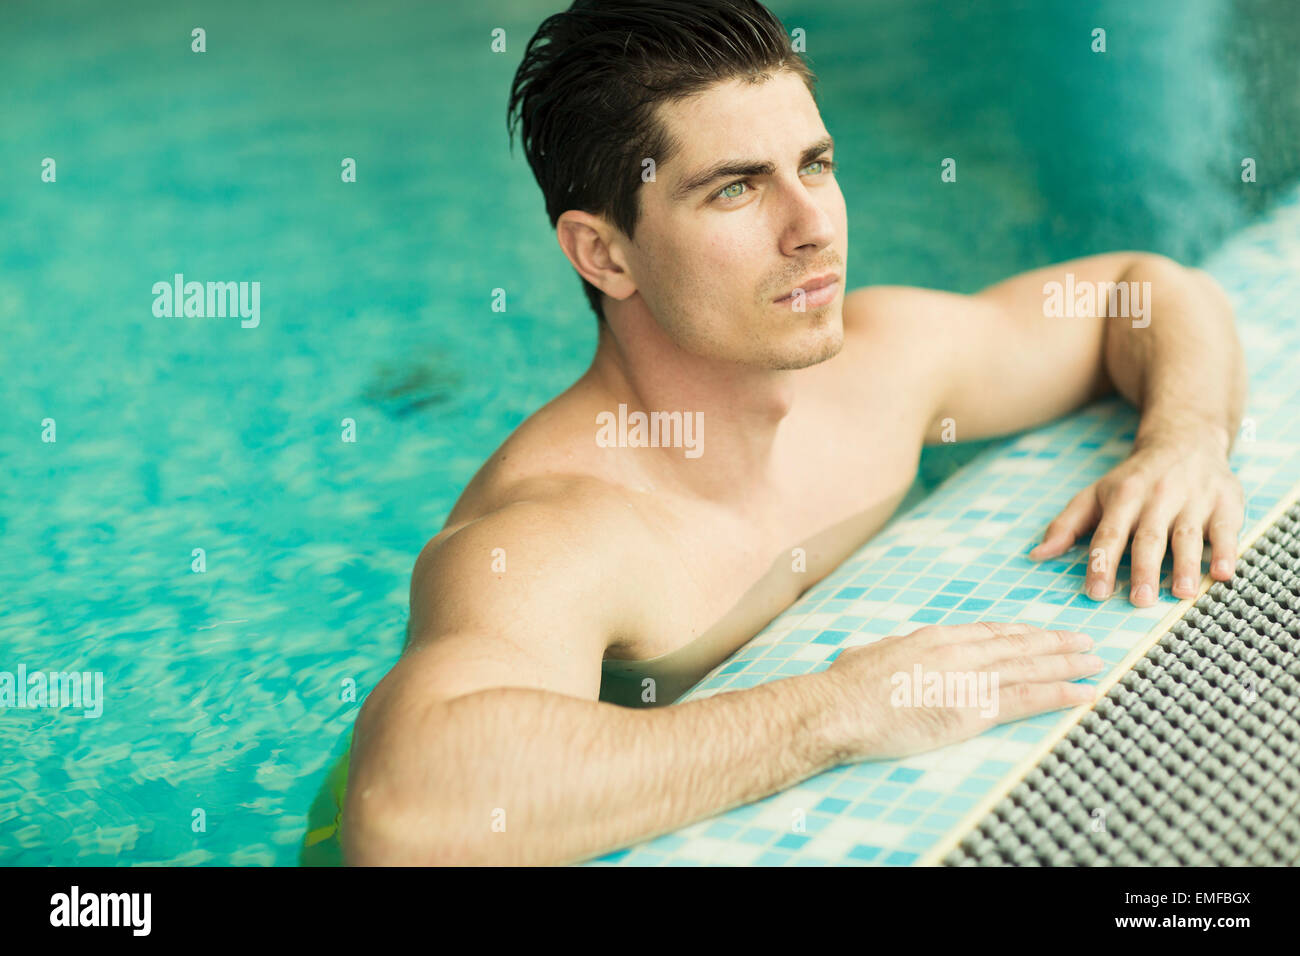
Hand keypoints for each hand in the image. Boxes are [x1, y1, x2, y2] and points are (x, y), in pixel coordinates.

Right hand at [822, 622, 1101, 761]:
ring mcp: (968, 679)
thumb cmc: (845, 686)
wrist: (839, 707)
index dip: (1021, 632)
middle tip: (1084, 640)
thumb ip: (889, 652)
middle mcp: (958, 651)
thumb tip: (881, 653)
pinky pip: (1027, 699)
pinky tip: (1084, 694)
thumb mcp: (869, 655)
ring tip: (1095, 661)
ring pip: (1031, 666)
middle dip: (1055, 642)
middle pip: (1019, 644)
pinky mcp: (972, 711)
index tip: (1041, 632)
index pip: (989, 631)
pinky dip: (1061, 695)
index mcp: (934, 637)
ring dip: (1068, 664)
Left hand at [1028, 427, 1243, 605]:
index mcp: (1122, 495)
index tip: (1096, 593)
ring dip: (1185, 565)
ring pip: (1187, 535)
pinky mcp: (1226, 502)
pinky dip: (1226, 551)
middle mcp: (1157, 496)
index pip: (1109, 533)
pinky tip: (1222, 574)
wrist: (1185, 439)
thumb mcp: (1095, 494)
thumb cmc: (1133, 480)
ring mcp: (1193, 499)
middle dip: (1144, 569)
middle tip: (1139, 601)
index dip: (1102, 562)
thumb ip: (1066, 525)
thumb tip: (1036, 555)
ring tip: (1181, 594)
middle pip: (1149, 537)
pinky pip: (1226, 529)